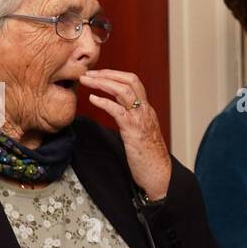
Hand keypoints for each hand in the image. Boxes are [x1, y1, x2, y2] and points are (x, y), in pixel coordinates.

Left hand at [81, 69, 170, 200]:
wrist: (159, 175)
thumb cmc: (148, 158)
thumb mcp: (140, 132)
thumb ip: (130, 119)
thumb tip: (116, 111)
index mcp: (146, 110)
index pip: (133, 82)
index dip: (115, 74)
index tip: (97, 73)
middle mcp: (145, 111)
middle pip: (130, 80)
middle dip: (107, 73)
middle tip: (88, 73)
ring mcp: (140, 120)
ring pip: (124, 91)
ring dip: (102, 82)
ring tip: (86, 81)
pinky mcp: (134, 131)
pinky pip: (118, 111)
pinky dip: (104, 102)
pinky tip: (92, 99)